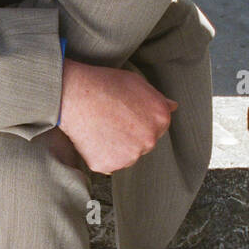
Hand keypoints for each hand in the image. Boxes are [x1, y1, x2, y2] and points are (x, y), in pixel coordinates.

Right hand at [58, 58, 176, 174]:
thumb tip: (173, 107)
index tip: (123, 113)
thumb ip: (157, 98)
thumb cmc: (104, 84)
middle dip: (129, 136)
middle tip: (110, 119)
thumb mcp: (137, 83)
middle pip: (142, 144)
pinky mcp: (109, 165)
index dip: (137, 120)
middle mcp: (150, 140)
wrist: (74, 94)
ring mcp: (130, 156)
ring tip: (100, 127)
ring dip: (115, 147)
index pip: (156, 128)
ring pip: (126, 156)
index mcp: (161, 119)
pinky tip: (92, 137)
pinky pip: (107, 164)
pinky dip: (99, 154)